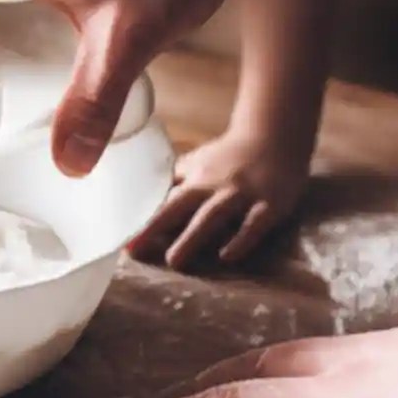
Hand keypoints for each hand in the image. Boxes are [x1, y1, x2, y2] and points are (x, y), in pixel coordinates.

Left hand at [128, 129, 308, 270]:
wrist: (274, 136)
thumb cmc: (230, 156)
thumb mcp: (198, 163)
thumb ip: (174, 182)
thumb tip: (142, 201)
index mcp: (194, 177)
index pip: (163, 200)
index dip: (142, 220)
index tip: (123, 242)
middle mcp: (213, 184)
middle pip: (180, 206)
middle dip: (156, 227)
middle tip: (136, 251)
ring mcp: (241, 194)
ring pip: (212, 216)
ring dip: (192, 237)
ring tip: (173, 261)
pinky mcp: (269, 204)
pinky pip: (253, 224)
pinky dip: (240, 240)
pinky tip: (226, 257)